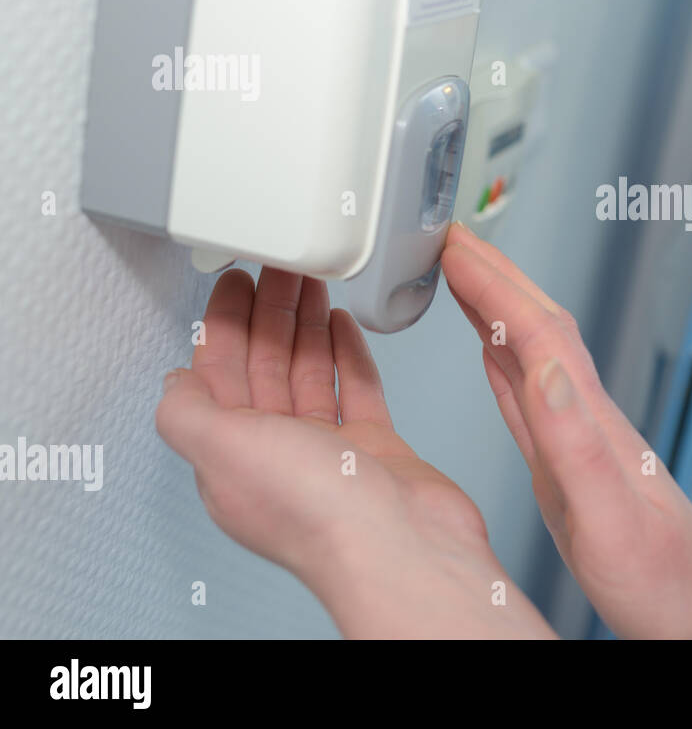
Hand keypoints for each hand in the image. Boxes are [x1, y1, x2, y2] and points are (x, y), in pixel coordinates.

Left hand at [154, 267, 553, 637]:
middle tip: (279, 266)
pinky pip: (354, 389)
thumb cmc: (320, 511)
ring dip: (306, 324)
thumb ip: (186, 411)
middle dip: (267, 312)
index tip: (234, 280)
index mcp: (231, 457)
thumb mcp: (224, 450)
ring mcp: (327, 452)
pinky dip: (346, 353)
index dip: (223, 324)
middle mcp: (276, 454)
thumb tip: (172, 381)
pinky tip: (343, 326)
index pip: (217, 375)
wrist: (401, 544)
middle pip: (265, 365)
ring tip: (312, 281)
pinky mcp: (373, 449)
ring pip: (308, 372)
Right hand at [440, 222, 691, 637]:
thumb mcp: (609, 518)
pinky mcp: (570, 463)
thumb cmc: (663, 579)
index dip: (494, 284)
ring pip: (530, 351)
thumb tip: (545, 367)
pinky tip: (492, 353)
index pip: (537, 333)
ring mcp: (578, 437)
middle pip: (537, 326)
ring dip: (496, 306)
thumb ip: (574, 444)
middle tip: (450, 238)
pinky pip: (528, 396)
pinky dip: (503, 362)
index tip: (455, 246)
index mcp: (590, 424)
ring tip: (462, 275)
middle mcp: (584, 419)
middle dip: (494, 275)